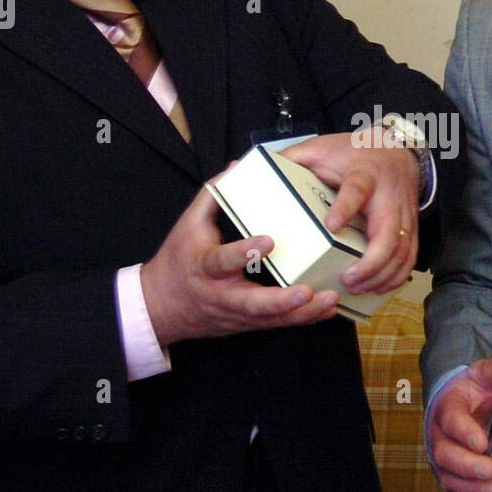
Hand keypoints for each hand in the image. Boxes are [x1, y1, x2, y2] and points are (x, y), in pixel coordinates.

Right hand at [140, 177, 340, 343]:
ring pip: (270, 319)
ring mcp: (236, 314)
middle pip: (251, 303)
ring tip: (329, 300)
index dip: (244, 252)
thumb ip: (213, 195)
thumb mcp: (188, 224)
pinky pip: (277, 324)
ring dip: (301, 313)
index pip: (222, 261)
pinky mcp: (248, 323)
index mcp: (205, 267)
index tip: (269, 240)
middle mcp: (221, 294)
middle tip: (307, 291)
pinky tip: (327, 310)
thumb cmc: (178, 260)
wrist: (162, 306)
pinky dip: (303, 318)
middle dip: (281, 300)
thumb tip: (237, 166)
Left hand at [280, 130, 418, 294]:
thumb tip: (246, 169)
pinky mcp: (411, 227)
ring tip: (357, 288)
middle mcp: (388, 195)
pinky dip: (396, 277)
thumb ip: (290, 158)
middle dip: (370, 262)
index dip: (345, 208)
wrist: (394, 148)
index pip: (357, 190)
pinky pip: (410, 257)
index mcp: (363, 173)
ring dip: (382, 275)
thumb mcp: (319, 147)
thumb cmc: (352, 152)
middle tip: (347, 279)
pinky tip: (378, 287)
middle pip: (388, 233)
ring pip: (402, 250)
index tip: (330, 226)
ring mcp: (403, 213)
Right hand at [427, 351, 491, 491]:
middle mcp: (439, 436)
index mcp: (447, 408)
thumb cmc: (473, 391)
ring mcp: (442, 458)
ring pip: (448, 478)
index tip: (483, 442)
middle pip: (445, 454)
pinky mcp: (450, 475)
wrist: (458, 406)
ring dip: (471, 488)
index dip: (464, 432)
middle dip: (467, 466)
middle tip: (491, 470)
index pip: (450, 421)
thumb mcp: (485, 376)